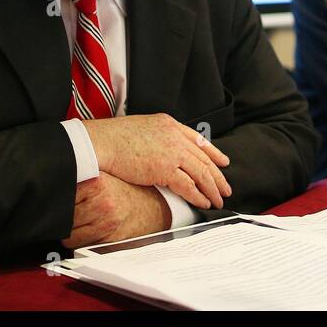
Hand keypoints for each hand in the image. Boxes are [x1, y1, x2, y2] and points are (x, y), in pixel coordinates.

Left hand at [62, 173, 171, 248]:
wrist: (155, 208)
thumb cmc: (127, 192)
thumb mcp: (105, 177)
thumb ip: (82, 177)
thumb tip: (51, 183)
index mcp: (97, 181)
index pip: (61, 194)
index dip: (59, 199)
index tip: (61, 199)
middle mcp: (101, 202)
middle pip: (62, 217)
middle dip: (65, 218)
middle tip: (76, 211)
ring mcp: (106, 222)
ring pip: (68, 236)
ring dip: (71, 232)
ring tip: (83, 222)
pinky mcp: (110, 240)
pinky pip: (81, 246)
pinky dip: (82, 242)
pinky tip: (92, 231)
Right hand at [82, 114, 230, 208]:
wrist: (101, 142)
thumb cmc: (113, 137)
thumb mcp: (142, 128)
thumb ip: (158, 137)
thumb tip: (162, 152)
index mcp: (169, 124)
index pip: (198, 139)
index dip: (213, 152)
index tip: (223, 162)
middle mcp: (174, 136)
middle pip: (204, 158)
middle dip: (217, 175)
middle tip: (226, 188)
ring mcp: (171, 152)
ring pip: (201, 173)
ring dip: (212, 189)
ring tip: (218, 200)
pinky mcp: (164, 168)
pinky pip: (188, 185)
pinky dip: (198, 196)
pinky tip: (203, 203)